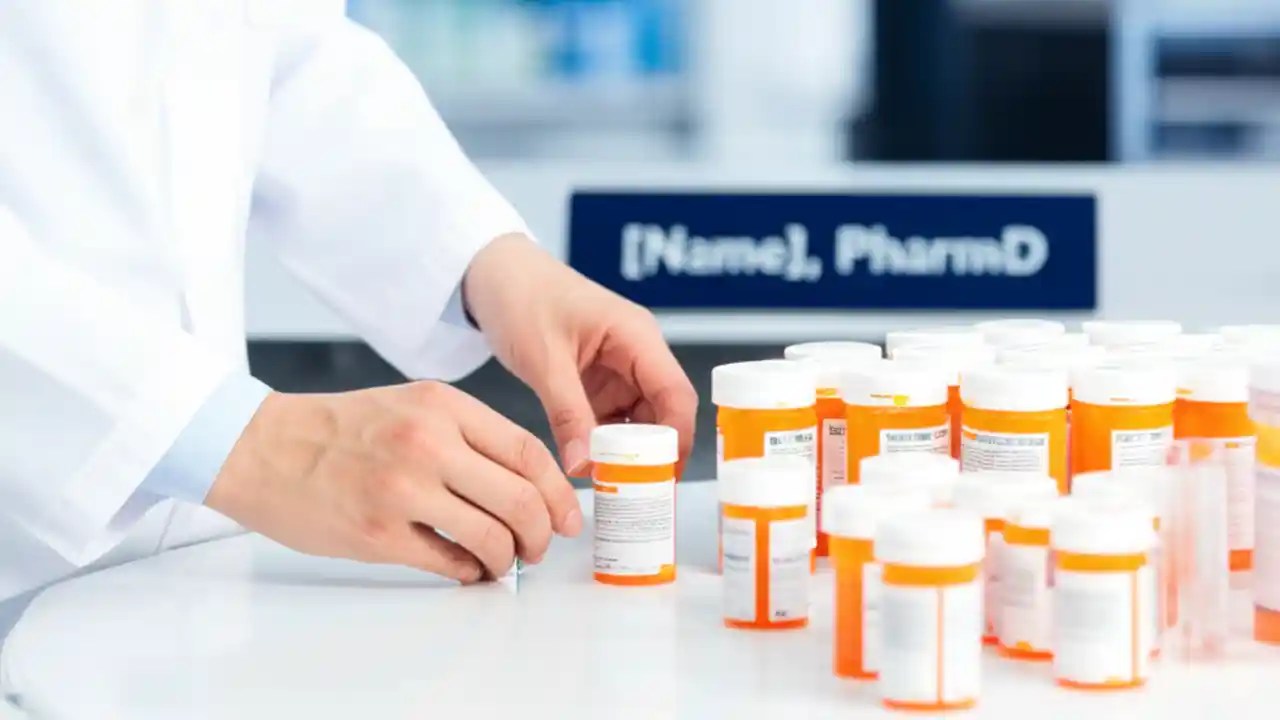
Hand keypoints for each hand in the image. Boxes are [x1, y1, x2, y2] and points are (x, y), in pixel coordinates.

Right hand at [205, 382, 580, 581]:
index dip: (559, 492)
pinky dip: (469, 572)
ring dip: (508, 559)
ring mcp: (403, 490)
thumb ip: (468, 435)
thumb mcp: (411, 405)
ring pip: (491, 537)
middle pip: (520, 498)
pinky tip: (465, 569)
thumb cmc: (340, 428)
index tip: (569, 516)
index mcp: (443, 405)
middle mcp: (428, 443)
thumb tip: (527, 482)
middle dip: (542, 533)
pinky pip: (449, 563)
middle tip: (539, 548)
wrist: (261, 446)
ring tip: (501, 563)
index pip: (528, 451)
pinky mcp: (378, 533)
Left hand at [464, 235, 697, 475]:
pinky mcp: (597, 384)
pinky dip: (604, 446)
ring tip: (614, 489)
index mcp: (637, 337)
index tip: (661, 476)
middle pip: (664, 413)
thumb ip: (567, 413)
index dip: (676, 438)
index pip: (675, 394)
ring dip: (627, 454)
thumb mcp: (543, 359)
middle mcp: (636, 354)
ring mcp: (618, 371)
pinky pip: (611, 422)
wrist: (493, 274)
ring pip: (638, 423)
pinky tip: (592, 469)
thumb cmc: (521, 296)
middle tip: (637, 495)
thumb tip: (585, 467)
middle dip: (653, 454)